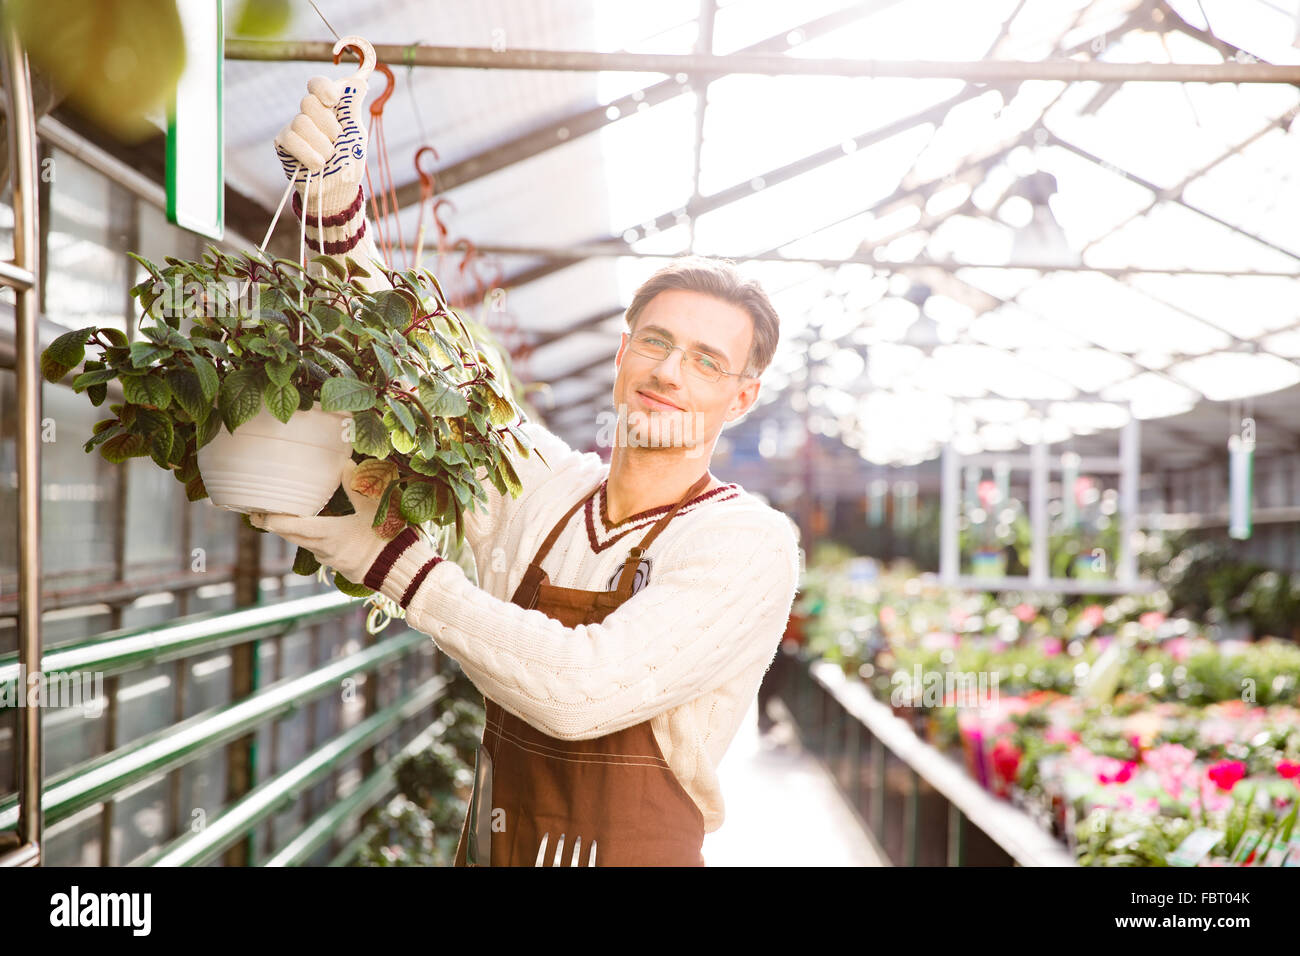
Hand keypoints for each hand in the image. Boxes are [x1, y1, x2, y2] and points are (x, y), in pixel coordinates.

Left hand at [250, 458, 408, 585]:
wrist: (403, 570)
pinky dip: (313, 540)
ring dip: (295, 533)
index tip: (254, 512)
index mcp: (325, 533)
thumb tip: (344, 464)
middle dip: (276, 525)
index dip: (267, 519)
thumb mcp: (374, 506)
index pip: (286, 526)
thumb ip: (356, 485)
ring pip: (304, 545)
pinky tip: (322, 532)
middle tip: (264, 513)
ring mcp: (331, 560)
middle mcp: (322, 549)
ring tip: (290, 519)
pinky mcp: (341, 567)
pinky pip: (320, 552)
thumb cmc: (387, 537)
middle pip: (290, 536)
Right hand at [273, 73, 367, 217]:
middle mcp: (308, 115)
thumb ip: (352, 108)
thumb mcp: (355, 134)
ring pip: (301, 122)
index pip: (317, 84)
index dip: (323, 88)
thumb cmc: (348, 163)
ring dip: (322, 145)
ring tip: (328, 158)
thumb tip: (359, 81)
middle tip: (336, 142)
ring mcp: (294, 128)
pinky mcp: (283, 143)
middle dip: (328, 126)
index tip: (333, 102)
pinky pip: (292, 139)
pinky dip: (309, 154)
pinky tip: (317, 165)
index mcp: (328, 108)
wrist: (338, 191)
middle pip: (309, 102)